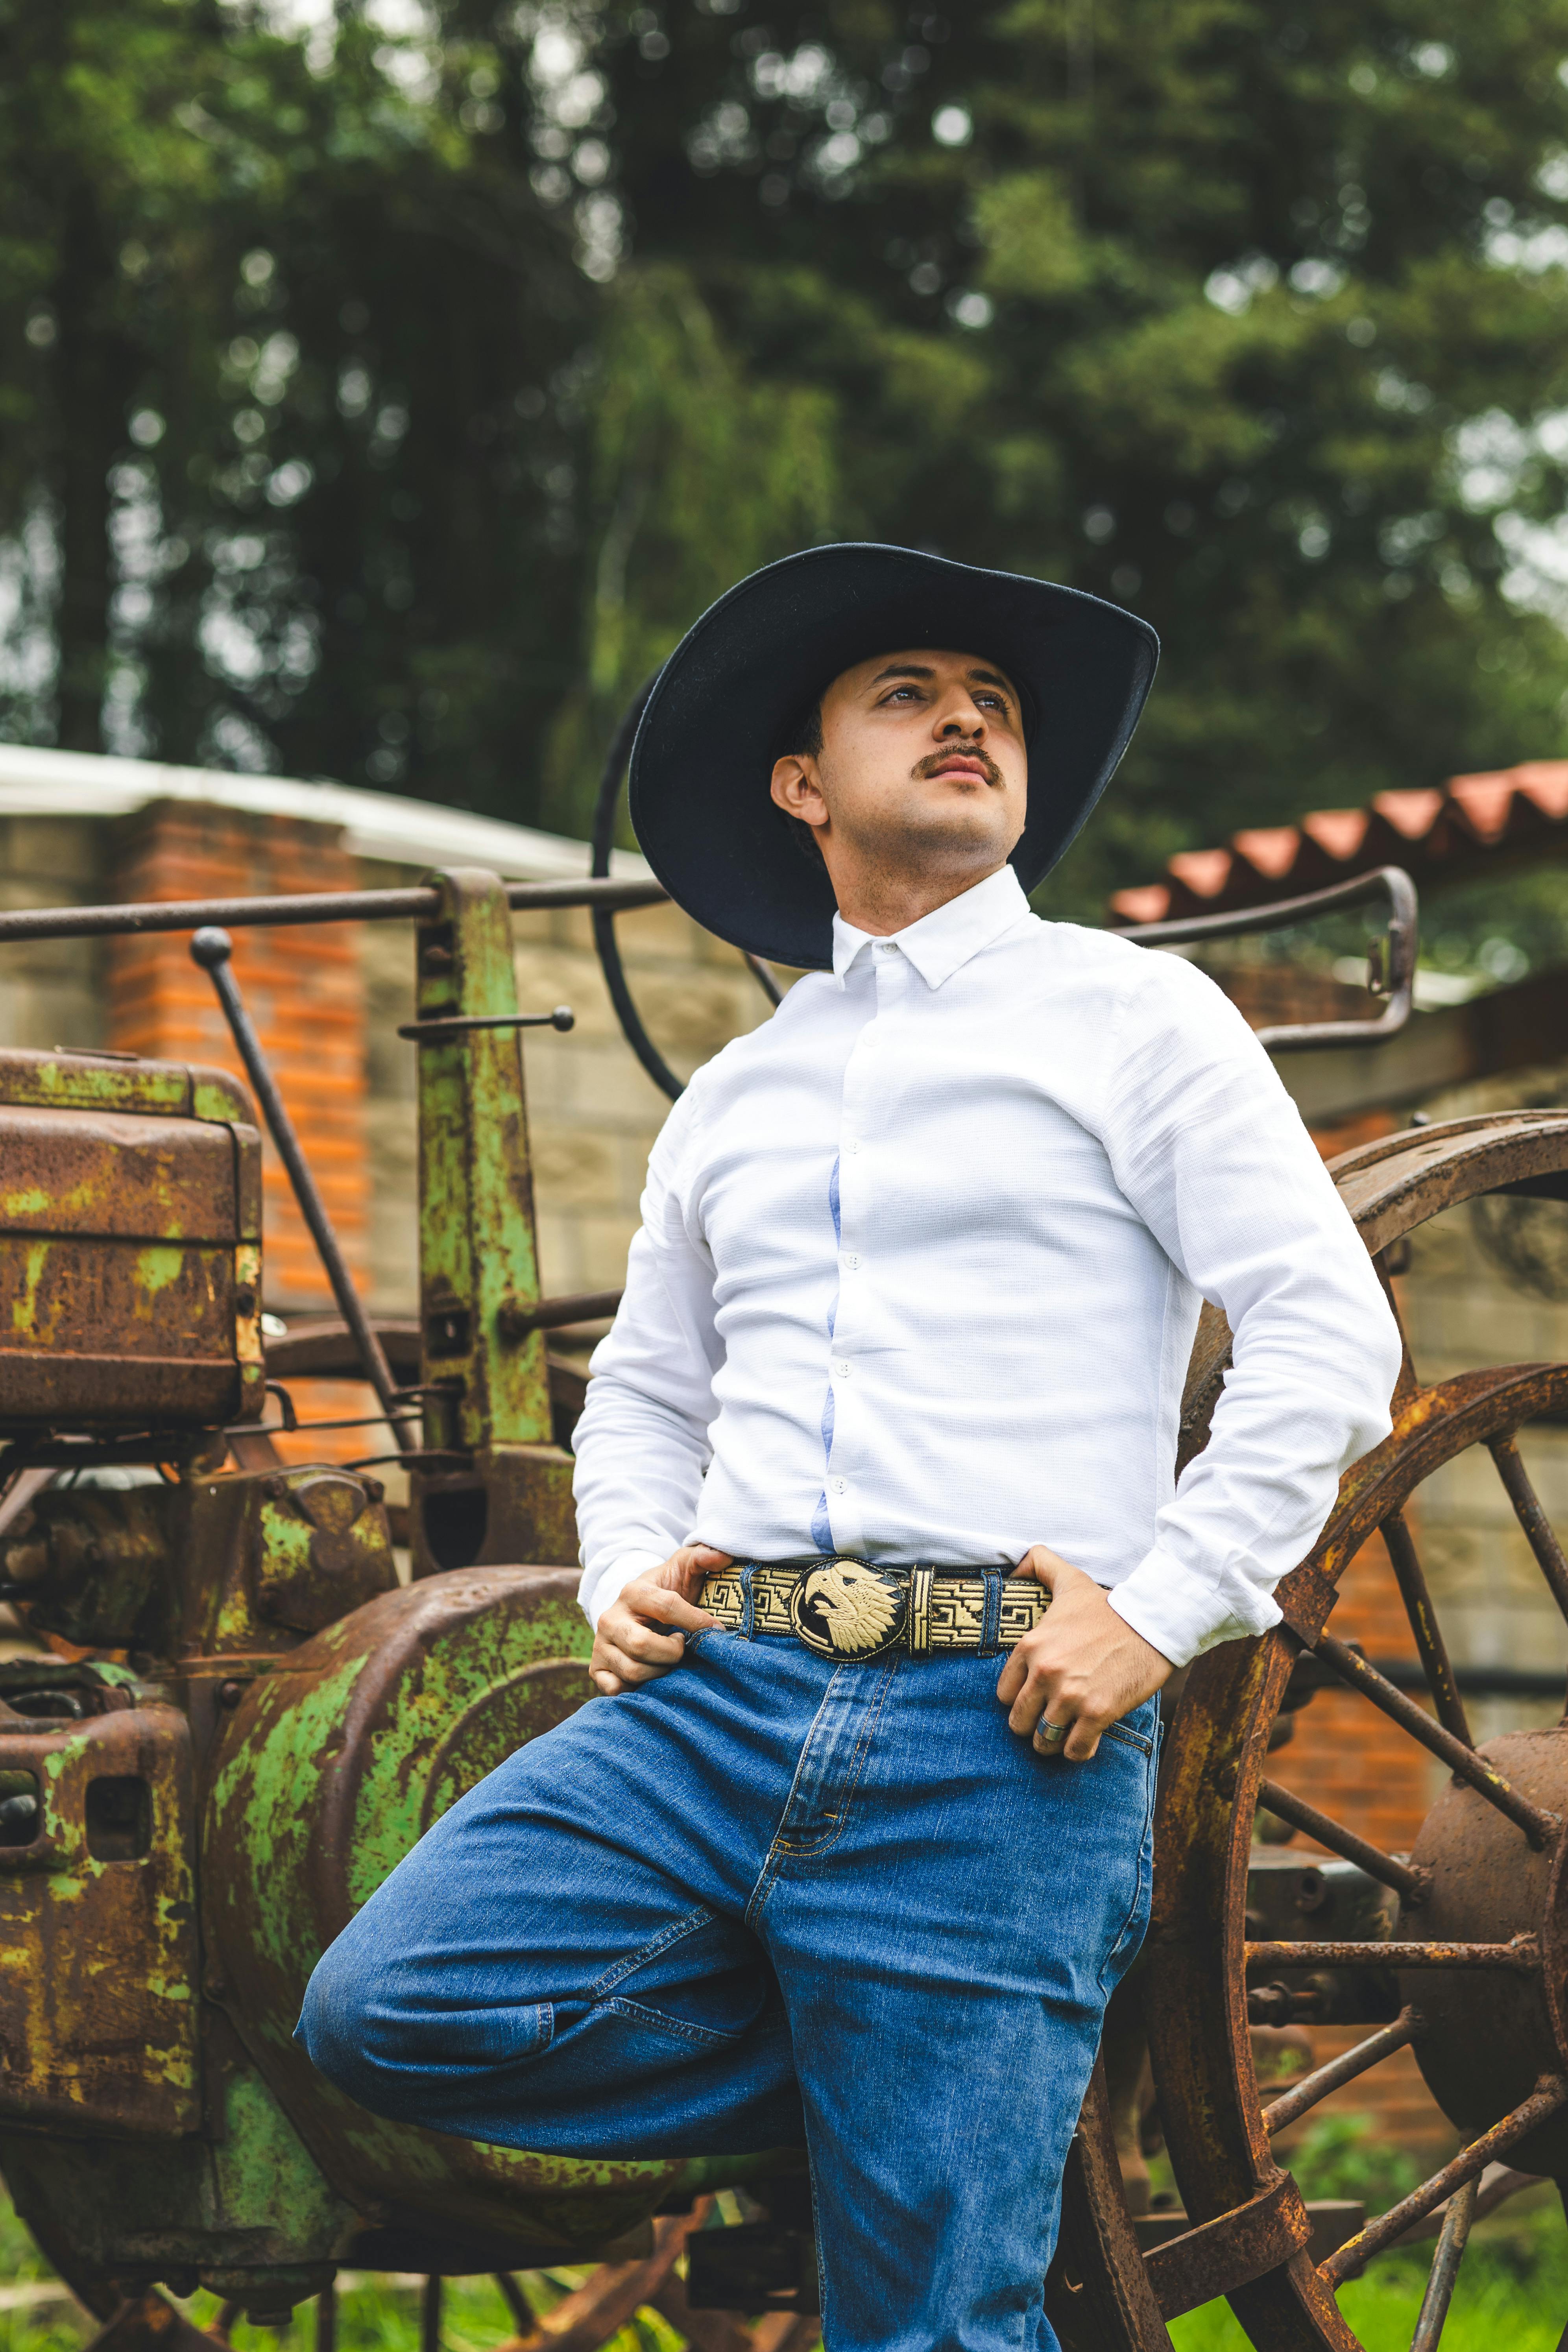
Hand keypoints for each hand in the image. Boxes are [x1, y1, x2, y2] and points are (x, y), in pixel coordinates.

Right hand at [589, 1545, 730, 1695]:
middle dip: (672, 1652)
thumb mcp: (683, 1568)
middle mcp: (610, 1619)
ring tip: (669, 1659)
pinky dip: (639, 1689)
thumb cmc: (668, 1591)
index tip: (716, 1630)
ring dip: (660, 1671)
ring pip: (633, 1671)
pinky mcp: (598, 1669)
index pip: (667, 1607)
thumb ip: (703, 1557)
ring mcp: (601, 1645)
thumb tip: (723, 1556)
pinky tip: (652, 1675)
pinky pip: (617, 1689)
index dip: (696, 1621)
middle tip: (682, 1645)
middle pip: (642, 1645)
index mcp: (633, 1592)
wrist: (637, 1611)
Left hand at [996, 1545, 1173, 1761]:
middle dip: (1031, 1725)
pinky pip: (1075, 1750)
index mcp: (1031, 1646)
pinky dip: (1078, 1752)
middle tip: (1048, 1720)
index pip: (1003, 1693)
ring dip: (1052, 1742)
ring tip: (1064, 1734)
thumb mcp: (1069, 1579)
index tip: (1033, 1699)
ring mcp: (1070, 1695)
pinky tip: (1085, 1741)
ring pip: (1043, 1741)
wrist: (1152, 1621)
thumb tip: (1013, 1570)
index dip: (1018, 1700)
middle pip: (1018, 1722)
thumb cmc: (1108, 1604)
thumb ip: (1038, 1564)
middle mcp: (1045, 1672)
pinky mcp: (1098, 1712)